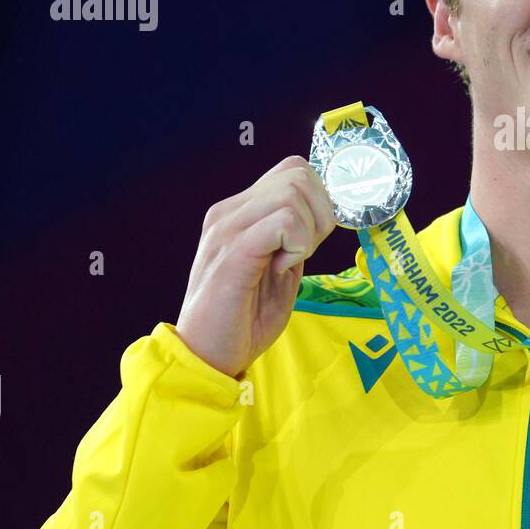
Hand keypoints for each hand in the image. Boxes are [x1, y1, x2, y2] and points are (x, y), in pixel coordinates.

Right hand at [175, 156, 337, 377]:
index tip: (314, 239)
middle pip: (297, 174)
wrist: (206, 357)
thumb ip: (295, 241)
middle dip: (320, 213)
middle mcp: (229, 212)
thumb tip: (323, 218)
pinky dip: (298, 245)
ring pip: (293, 192)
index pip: (292, 171)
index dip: (319, 199)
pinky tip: (281, 270)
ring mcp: (227, 228)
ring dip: (308, 231)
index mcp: (238, 213)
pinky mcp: (233, 251)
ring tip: (290, 262)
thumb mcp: (279, 270)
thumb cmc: (243, 320)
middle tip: (305, 252)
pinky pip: (284, 221)